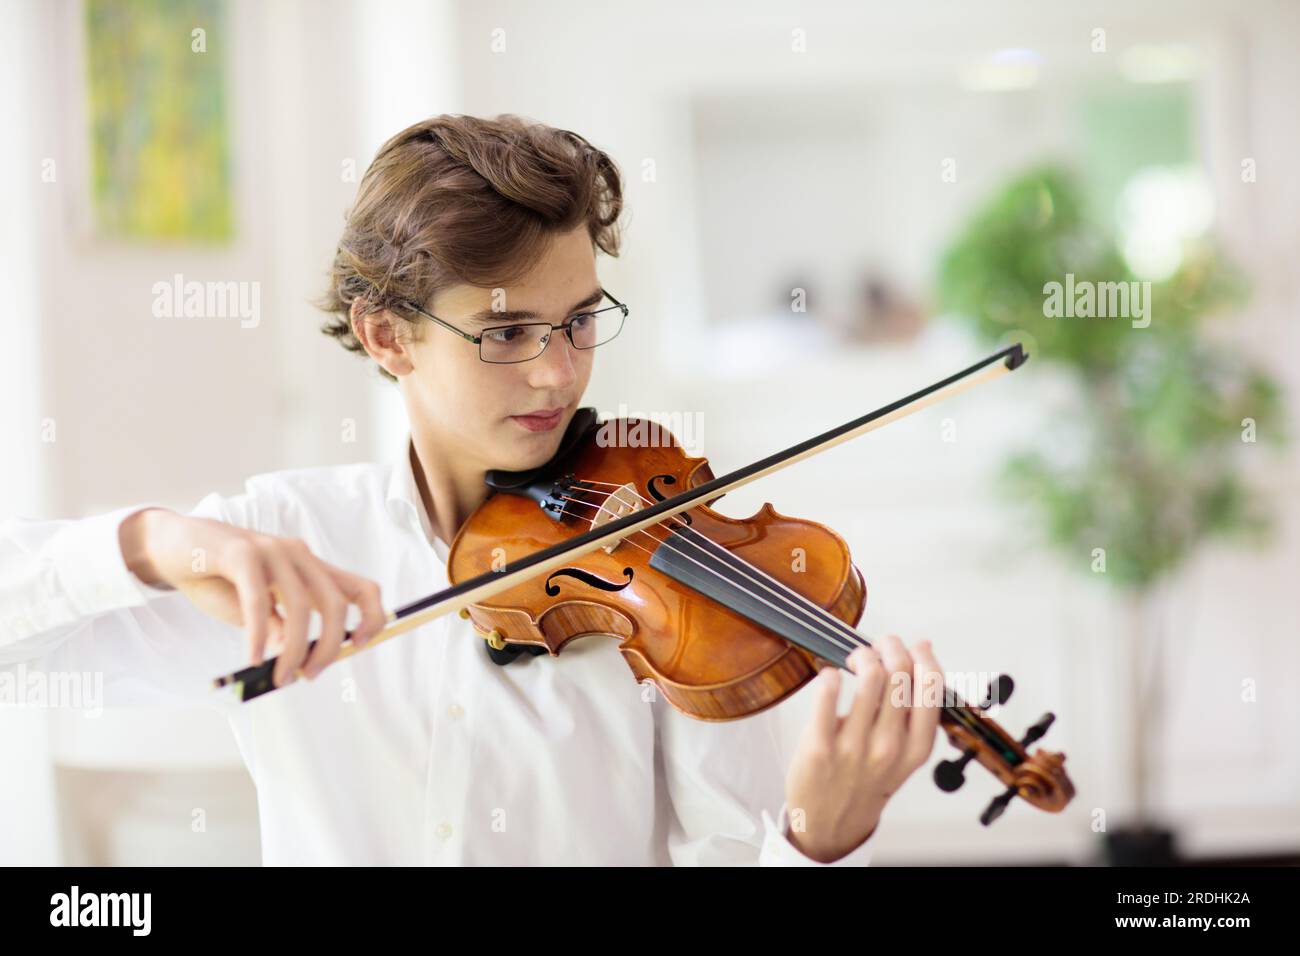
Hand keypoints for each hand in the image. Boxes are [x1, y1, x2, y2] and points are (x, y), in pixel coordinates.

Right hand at [119, 508, 385, 686]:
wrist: (172, 546)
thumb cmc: (218, 580)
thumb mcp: (258, 610)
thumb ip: (282, 627)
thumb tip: (296, 655)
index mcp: (311, 568)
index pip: (362, 589)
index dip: (372, 618)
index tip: (358, 647)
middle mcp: (300, 555)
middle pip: (337, 603)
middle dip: (329, 647)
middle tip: (309, 675)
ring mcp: (273, 550)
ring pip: (301, 606)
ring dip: (294, 650)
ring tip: (281, 677)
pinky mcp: (241, 553)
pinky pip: (259, 600)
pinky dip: (258, 634)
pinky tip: (252, 657)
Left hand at [783, 635, 942, 861]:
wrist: (831, 825)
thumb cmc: (867, 781)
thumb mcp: (905, 755)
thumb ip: (914, 710)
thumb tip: (923, 652)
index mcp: (916, 748)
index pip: (932, 688)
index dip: (925, 657)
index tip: (914, 646)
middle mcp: (889, 747)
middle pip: (899, 674)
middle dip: (890, 646)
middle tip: (879, 644)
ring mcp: (854, 748)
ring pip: (869, 678)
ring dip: (862, 654)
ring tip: (855, 658)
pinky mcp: (819, 747)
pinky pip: (826, 698)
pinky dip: (830, 676)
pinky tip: (830, 674)